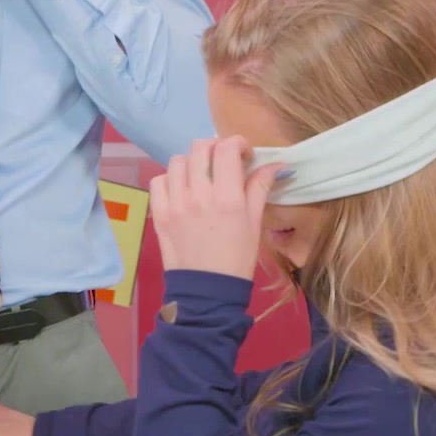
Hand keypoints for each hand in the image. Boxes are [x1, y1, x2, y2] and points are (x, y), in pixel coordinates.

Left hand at [148, 137, 282, 280]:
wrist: (206, 292)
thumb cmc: (237, 259)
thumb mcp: (255, 224)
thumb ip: (260, 188)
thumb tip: (276, 163)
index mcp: (227, 198)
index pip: (226, 150)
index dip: (237, 143)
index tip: (243, 154)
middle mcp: (198, 195)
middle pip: (200, 148)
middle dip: (215, 147)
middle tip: (223, 160)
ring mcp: (175, 204)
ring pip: (178, 161)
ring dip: (192, 162)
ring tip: (201, 175)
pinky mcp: (159, 214)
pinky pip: (159, 180)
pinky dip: (170, 178)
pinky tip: (181, 189)